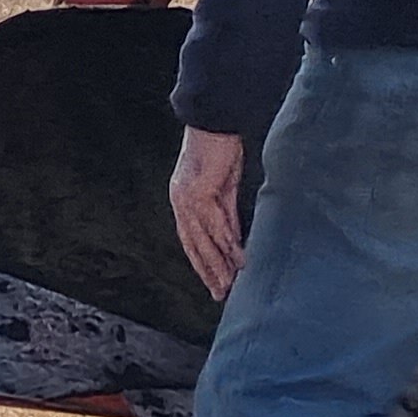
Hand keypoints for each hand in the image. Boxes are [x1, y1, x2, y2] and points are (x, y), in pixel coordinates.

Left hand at [170, 126, 247, 301]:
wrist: (213, 122)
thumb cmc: (220, 149)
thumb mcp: (225, 187)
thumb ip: (226, 213)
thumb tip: (232, 240)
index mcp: (184, 202)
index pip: (192, 240)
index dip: (204, 263)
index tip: (216, 283)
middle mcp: (181, 203)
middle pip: (194, 246)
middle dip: (208, 272)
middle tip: (221, 294)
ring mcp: (187, 198)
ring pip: (203, 239)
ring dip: (218, 263)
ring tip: (230, 283)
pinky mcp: (198, 191)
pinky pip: (215, 223)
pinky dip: (226, 241)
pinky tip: (237, 256)